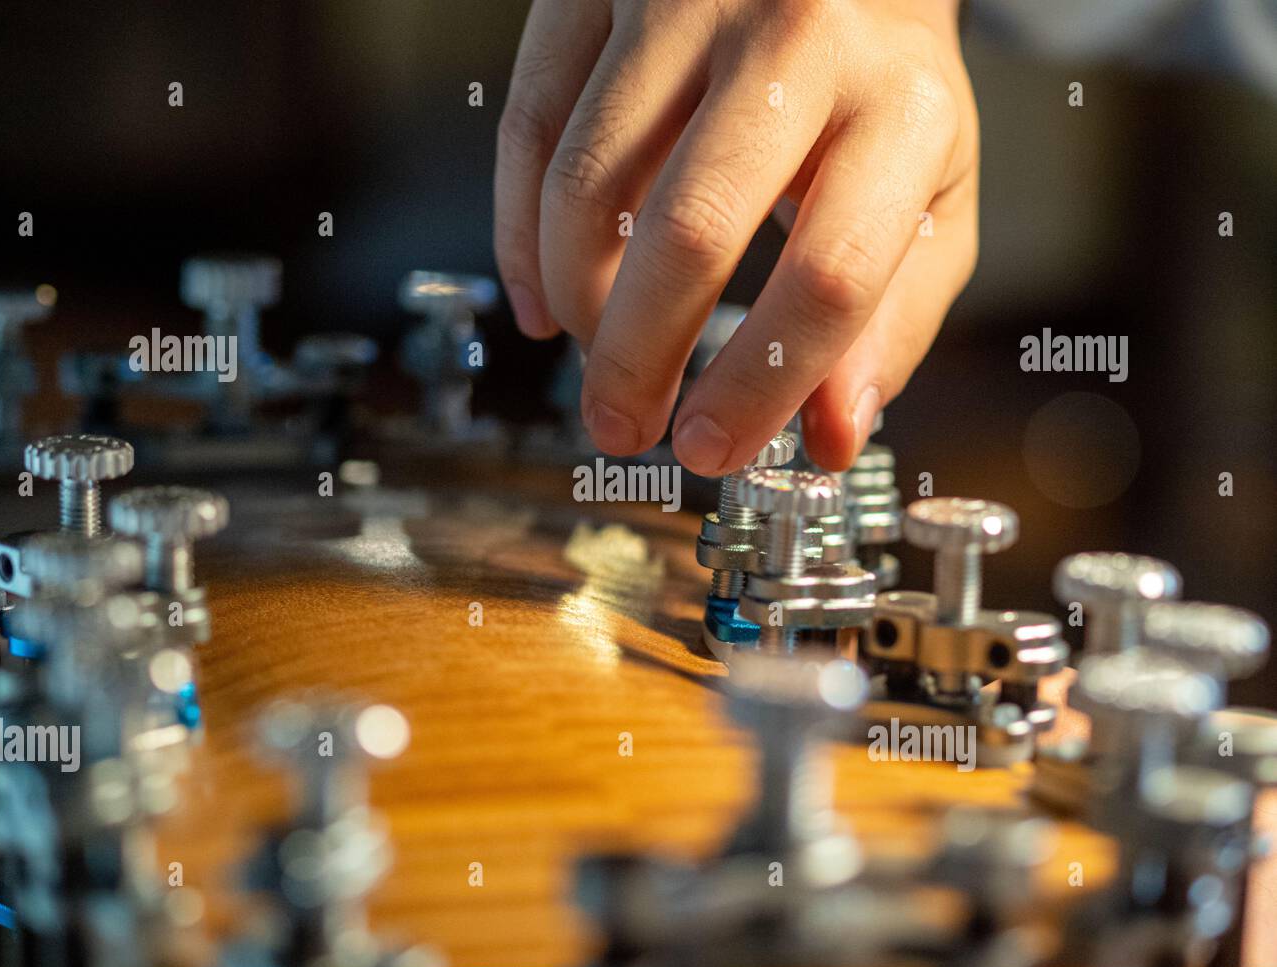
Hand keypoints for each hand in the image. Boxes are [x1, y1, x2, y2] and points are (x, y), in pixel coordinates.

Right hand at [494, 0, 978, 471]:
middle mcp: (797, 37)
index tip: (711, 448)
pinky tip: (542, 300)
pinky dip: (520, 234)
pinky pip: (530, 125)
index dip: (762, 386)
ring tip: (598, 357)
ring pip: (589, 182)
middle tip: (621, 426)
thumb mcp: (924, 197)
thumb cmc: (881, 84)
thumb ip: (889, 320)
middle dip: (639, 358)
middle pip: (690, 231)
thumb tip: (828, 438)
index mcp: (900, 104)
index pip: (830, 275)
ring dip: (578, 302)